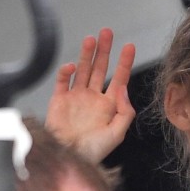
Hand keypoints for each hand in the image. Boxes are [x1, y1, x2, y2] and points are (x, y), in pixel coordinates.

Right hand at [46, 28, 135, 162]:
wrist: (69, 158)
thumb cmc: (93, 151)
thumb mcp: (117, 133)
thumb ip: (125, 111)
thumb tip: (124, 88)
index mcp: (109, 105)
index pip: (120, 78)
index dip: (125, 62)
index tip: (130, 46)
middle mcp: (93, 98)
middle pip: (101, 68)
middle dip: (105, 50)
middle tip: (107, 32)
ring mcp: (76, 97)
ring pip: (83, 69)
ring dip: (87, 54)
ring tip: (92, 39)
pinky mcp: (59, 100)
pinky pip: (63, 81)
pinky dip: (67, 71)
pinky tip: (73, 66)